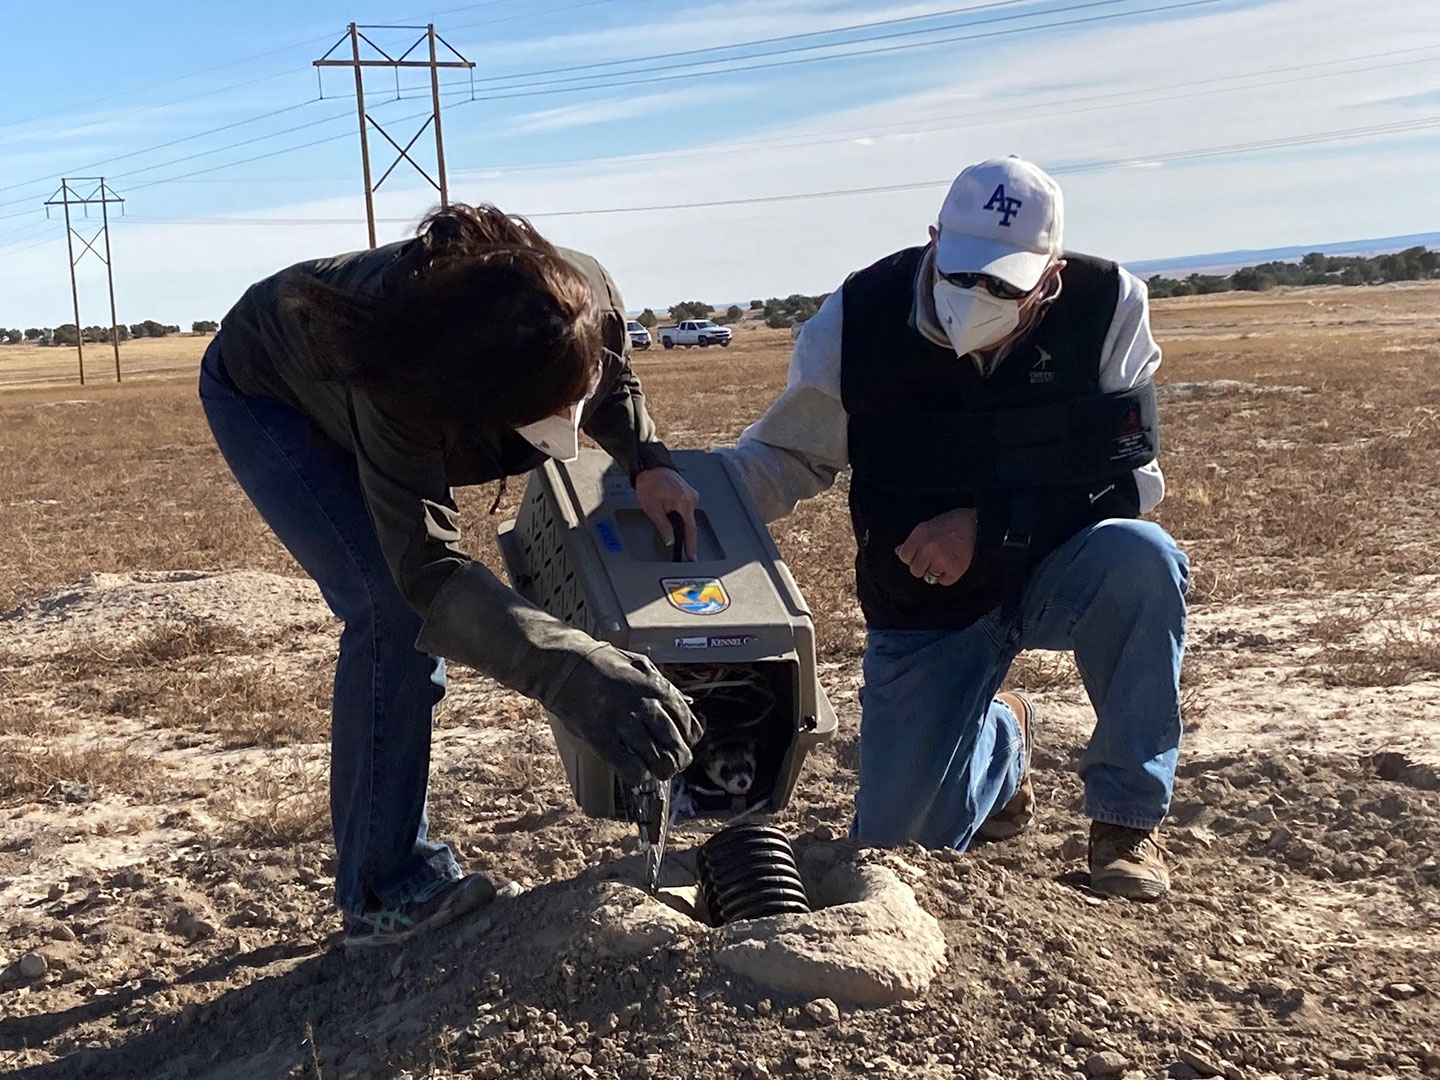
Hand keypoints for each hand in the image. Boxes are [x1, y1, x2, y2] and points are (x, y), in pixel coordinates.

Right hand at [548, 643, 703, 783]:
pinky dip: (636, 775)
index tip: (682, 744)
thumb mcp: (641, 666)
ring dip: (660, 771)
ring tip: (657, 771)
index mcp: (657, 687)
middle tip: (674, 765)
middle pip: (676, 745)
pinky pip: (627, 765)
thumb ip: (663, 687)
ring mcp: (621, 720)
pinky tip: (635, 773)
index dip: (688, 740)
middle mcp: (644, 704)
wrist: (565, 664)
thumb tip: (686, 705)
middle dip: (678, 761)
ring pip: (656, 759)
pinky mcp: (599, 735)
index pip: (688, 724)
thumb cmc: (603, 665)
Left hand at [635, 467, 699, 557]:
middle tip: (681, 549)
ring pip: (687, 517)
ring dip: (681, 524)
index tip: (692, 556)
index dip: (690, 544)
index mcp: (685, 501)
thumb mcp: (653, 508)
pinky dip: (681, 517)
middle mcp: (692, 497)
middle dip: (684, 535)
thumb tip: (670, 540)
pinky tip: (674, 520)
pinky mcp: (687, 493)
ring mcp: (691, 494)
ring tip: (672, 529)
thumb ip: (663, 527)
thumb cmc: (649, 483)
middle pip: (690, 523)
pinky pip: (686, 510)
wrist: (649, 467)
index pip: (690, 529)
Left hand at [895, 507, 977, 586]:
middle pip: (915, 570)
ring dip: (935, 571)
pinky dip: (947, 576)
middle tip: (933, 558)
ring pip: (929, 577)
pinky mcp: (955, 570)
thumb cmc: (953, 523)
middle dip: (923, 566)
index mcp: (920, 534)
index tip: (919, 555)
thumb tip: (899, 551)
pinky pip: (944, 582)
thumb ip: (914, 540)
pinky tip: (952, 564)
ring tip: (944, 560)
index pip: (904, 556)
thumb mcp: (929, 525)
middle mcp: (928, 548)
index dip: (911, 557)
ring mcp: (941, 560)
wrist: (979, 525)